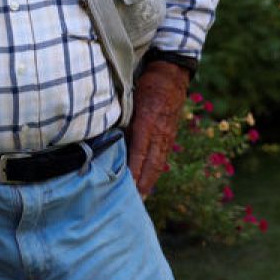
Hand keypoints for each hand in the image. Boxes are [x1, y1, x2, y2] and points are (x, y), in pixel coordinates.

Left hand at [127, 60, 189, 197]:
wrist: (172, 76)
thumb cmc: (145, 85)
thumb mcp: (130, 98)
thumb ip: (122, 119)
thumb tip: (107, 138)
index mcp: (147, 123)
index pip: (139, 152)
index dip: (133, 170)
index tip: (125, 186)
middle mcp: (159, 133)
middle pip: (151, 164)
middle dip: (142, 184)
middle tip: (133, 202)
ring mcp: (167, 136)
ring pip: (158, 164)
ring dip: (149, 182)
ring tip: (140, 199)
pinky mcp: (170, 137)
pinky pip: (162, 159)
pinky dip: (154, 173)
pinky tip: (147, 183)